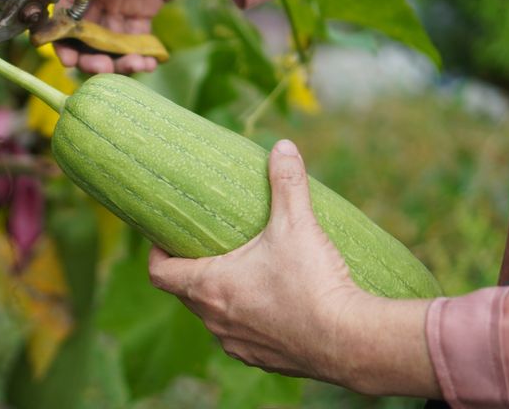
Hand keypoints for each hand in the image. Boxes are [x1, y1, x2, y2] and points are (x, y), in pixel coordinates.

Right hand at [55, 0, 239, 74]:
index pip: (69, 0)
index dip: (62, 30)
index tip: (67, 55)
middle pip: (84, 28)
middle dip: (88, 53)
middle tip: (104, 69)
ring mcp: (124, 0)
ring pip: (108, 40)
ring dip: (115, 59)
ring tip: (138, 66)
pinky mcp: (145, 10)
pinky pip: (135, 40)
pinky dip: (139, 55)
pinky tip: (151, 63)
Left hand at [147, 139, 439, 396]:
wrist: (352, 342)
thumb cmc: (313, 283)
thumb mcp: (296, 225)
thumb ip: (286, 183)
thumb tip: (283, 147)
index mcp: (209, 287)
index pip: (159, 272)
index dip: (157, 252)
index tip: (166, 237)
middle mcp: (214, 321)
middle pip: (185, 293)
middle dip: (192, 269)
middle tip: (207, 246)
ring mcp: (237, 344)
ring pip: (214, 318)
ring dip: (220, 297)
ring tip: (240, 272)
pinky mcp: (262, 361)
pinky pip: (242, 338)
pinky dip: (247, 320)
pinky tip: (270, 304)